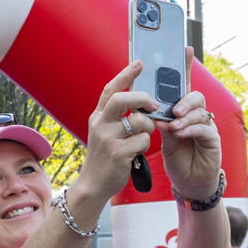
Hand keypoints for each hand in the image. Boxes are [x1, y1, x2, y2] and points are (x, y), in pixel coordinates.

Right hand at [76, 61, 156, 203]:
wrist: (93, 184)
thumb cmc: (105, 157)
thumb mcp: (104, 132)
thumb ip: (116, 116)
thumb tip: (141, 99)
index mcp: (98, 116)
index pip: (111, 89)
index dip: (125, 74)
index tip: (139, 63)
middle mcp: (100, 124)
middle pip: (123, 99)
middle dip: (142, 98)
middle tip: (153, 105)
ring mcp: (108, 139)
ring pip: (140, 121)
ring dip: (148, 128)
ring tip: (142, 137)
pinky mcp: (118, 153)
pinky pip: (143, 140)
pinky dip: (145, 145)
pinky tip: (137, 152)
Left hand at [156, 46, 220, 198]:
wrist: (188, 182)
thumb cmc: (177, 158)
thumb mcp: (164, 137)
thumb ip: (159, 121)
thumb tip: (148, 108)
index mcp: (182, 111)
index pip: (184, 86)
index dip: (185, 67)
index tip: (184, 48)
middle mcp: (197, 115)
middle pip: (196, 96)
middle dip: (184, 100)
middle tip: (173, 109)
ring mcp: (207, 126)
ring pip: (200, 112)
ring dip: (185, 117)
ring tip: (173, 126)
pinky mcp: (213, 140)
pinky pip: (204, 129)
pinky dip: (190, 129)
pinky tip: (181, 133)